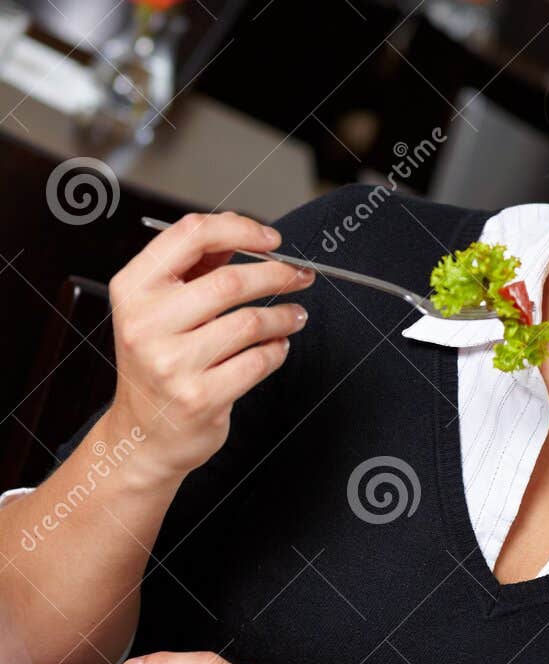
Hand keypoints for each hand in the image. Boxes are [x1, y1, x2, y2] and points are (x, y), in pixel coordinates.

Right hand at [107, 211, 314, 485]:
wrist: (142, 435)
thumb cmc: (156, 363)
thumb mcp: (158, 308)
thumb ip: (195, 268)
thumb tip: (242, 234)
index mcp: (133, 289)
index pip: (191, 235)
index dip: (240, 229)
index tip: (272, 239)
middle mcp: (146, 323)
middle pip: (229, 281)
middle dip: (277, 274)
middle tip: (299, 276)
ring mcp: (172, 363)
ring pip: (249, 322)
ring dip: (284, 316)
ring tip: (295, 315)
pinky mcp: (200, 397)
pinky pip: (258, 361)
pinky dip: (277, 350)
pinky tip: (277, 346)